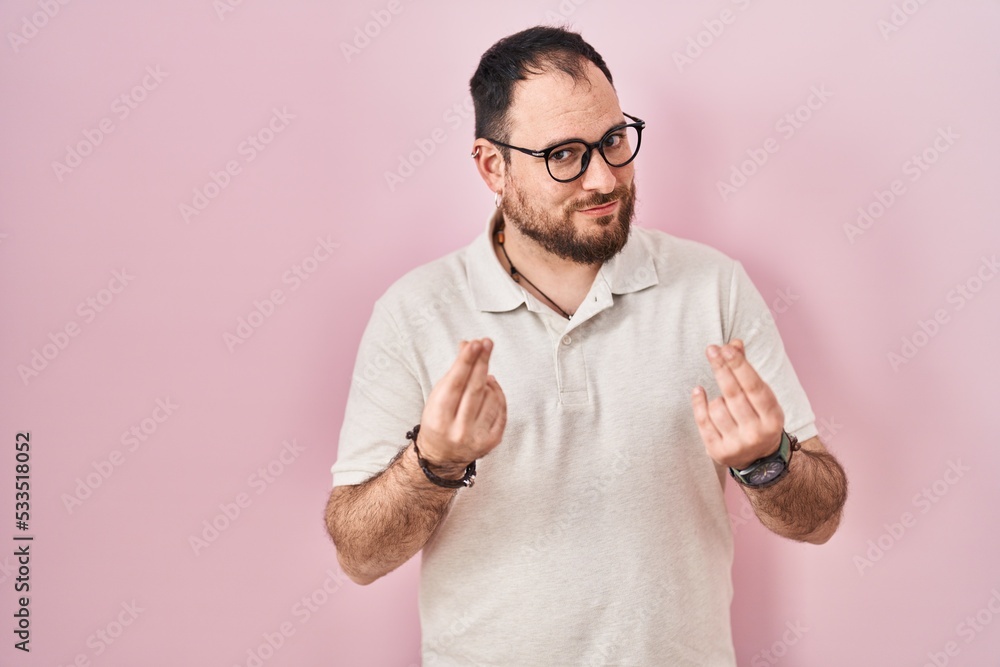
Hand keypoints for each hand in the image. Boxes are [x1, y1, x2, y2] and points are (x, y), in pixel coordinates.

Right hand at [416, 338, 506, 470]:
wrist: (441, 456)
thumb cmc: (438, 420)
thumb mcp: (438, 397)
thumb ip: (454, 372)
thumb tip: (468, 345)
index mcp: (439, 418)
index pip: (455, 384)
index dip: (465, 362)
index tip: (474, 344)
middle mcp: (458, 430)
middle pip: (475, 389)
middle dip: (481, 362)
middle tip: (486, 342)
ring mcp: (477, 437)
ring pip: (490, 397)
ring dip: (487, 380)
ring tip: (480, 374)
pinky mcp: (491, 441)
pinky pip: (501, 409)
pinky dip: (497, 394)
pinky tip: (491, 386)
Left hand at [690, 339, 783, 469]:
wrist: (759, 460)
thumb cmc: (758, 418)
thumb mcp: (761, 397)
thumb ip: (746, 371)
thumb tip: (735, 343)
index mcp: (772, 417)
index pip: (754, 387)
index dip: (739, 366)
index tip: (726, 348)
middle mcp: (756, 432)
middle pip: (734, 394)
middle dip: (721, 369)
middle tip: (711, 350)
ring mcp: (737, 444)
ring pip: (717, 407)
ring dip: (716, 397)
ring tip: (723, 401)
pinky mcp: (718, 451)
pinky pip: (702, 421)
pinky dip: (699, 403)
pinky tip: (698, 391)